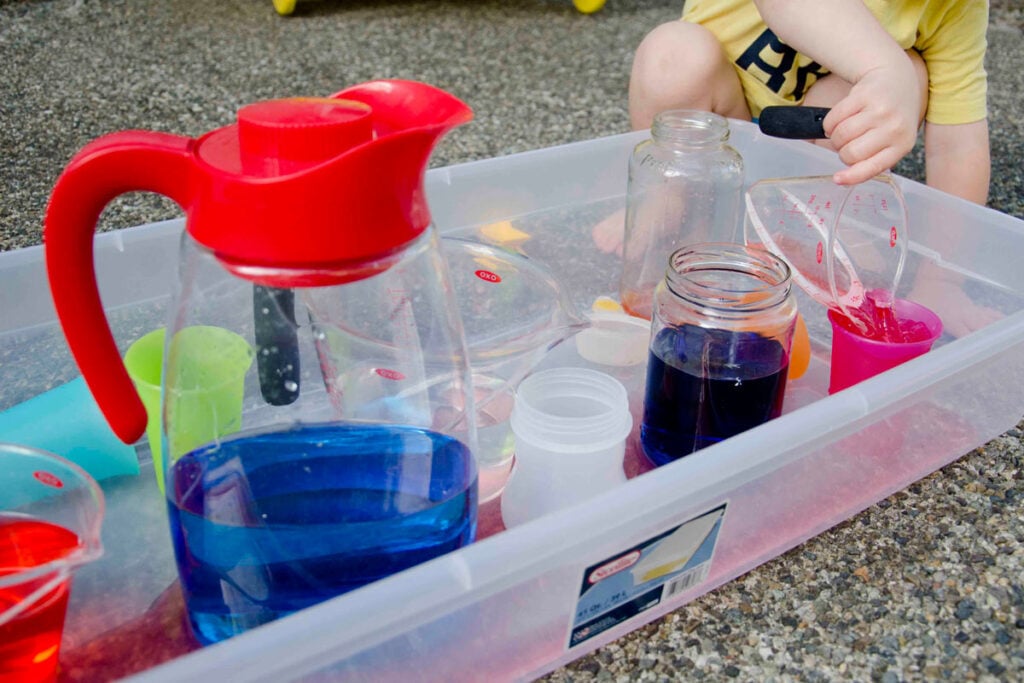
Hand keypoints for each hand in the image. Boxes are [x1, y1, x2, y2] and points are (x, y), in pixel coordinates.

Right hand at [823, 57, 922, 185]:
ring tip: (844, 130)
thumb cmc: (891, 116)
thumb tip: (840, 179)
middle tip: (847, 143)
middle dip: (842, 151)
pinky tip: (839, 119)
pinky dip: (830, 123)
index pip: (872, 167)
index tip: (837, 179)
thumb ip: (871, 160)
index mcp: (902, 144)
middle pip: (850, 153)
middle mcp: (894, 127)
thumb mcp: (891, 140)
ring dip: (835, 137)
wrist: (895, 79)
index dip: (851, 176)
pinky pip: (833, 118)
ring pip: (840, 136)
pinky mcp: (864, 95)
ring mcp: (880, 110)